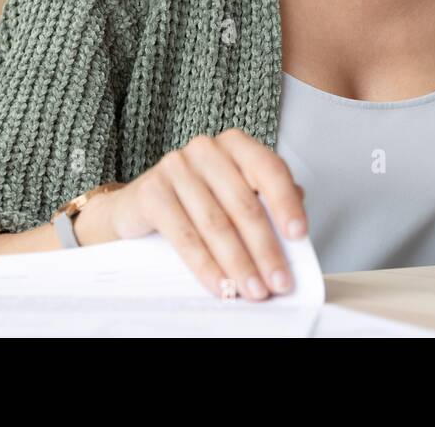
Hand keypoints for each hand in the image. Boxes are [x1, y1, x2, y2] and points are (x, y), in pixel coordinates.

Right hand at [105, 129, 307, 299]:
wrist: (135, 206)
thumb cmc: (194, 199)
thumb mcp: (233, 192)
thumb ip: (266, 200)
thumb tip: (294, 227)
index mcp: (235, 145)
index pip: (269, 169)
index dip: (286, 203)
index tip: (299, 235)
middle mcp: (206, 150)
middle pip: (244, 204)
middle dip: (265, 249)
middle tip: (279, 281)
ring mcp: (176, 167)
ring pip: (216, 224)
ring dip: (239, 264)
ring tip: (254, 290)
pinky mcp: (152, 192)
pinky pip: (185, 236)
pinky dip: (206, 266)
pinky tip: (220, 285)